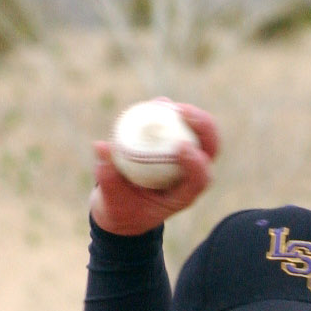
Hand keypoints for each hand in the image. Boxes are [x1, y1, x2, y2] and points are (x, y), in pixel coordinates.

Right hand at [89, 101, 218, 236]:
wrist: (122, 207)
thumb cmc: (120, 207)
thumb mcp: (111, 199)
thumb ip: (108, 176)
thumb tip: (101, 146)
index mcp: (183, 195)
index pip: (199, 179)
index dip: (195, 162)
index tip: (180, 146)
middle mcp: (191, 176)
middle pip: (209, 149)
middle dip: (204, 129)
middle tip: (183, 113)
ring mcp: (187, 159)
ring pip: (200, 134)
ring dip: (191, 116)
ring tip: (169, 105)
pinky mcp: (176, 145)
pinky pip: (179, 126)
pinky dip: (171, 114)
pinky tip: (159, 103)